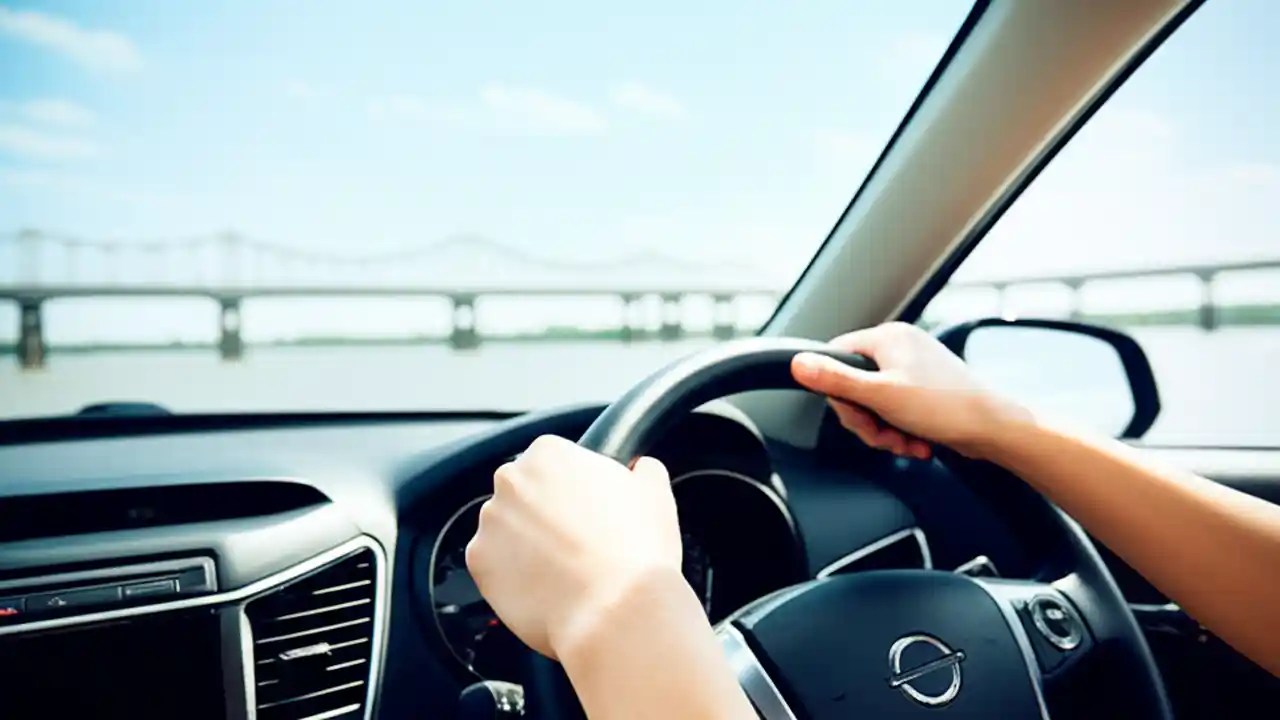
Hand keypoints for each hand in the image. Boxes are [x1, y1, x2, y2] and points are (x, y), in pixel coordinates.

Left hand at [465, 435, 683, 659]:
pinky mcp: (478, 563)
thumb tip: (641, 468)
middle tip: (577, 543)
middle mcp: (511, 480)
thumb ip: (643, 470)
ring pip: (507, 530)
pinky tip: (546, 588)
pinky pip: (494, 565)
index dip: (573, 492)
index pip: (553, 464)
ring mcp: (490, 522)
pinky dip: (512, 576)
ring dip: (526, 545)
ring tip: (564, 571)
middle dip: (544, 515)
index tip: (588, 513)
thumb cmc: (637, 552)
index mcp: (549, 453)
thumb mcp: (654, 495)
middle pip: (524, 494)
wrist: (614, 611)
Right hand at [791, 322, 1028, 459]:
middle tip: (881, 434)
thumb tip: (798, 363)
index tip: (853, 411)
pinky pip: (896, 410)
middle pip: (855, 385)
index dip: (838, 391)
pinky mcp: (925, 389)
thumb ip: (835, 380)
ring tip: (903, 441)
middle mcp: (900, 347)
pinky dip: (901, 430)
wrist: (994, 428)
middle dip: (866, 419)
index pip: (837, 356)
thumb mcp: (880, 395)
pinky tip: (915, 442)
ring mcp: (914, 368)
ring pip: (875, 403)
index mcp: (888, 338)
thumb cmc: (947, 407)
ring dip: (884, 429)